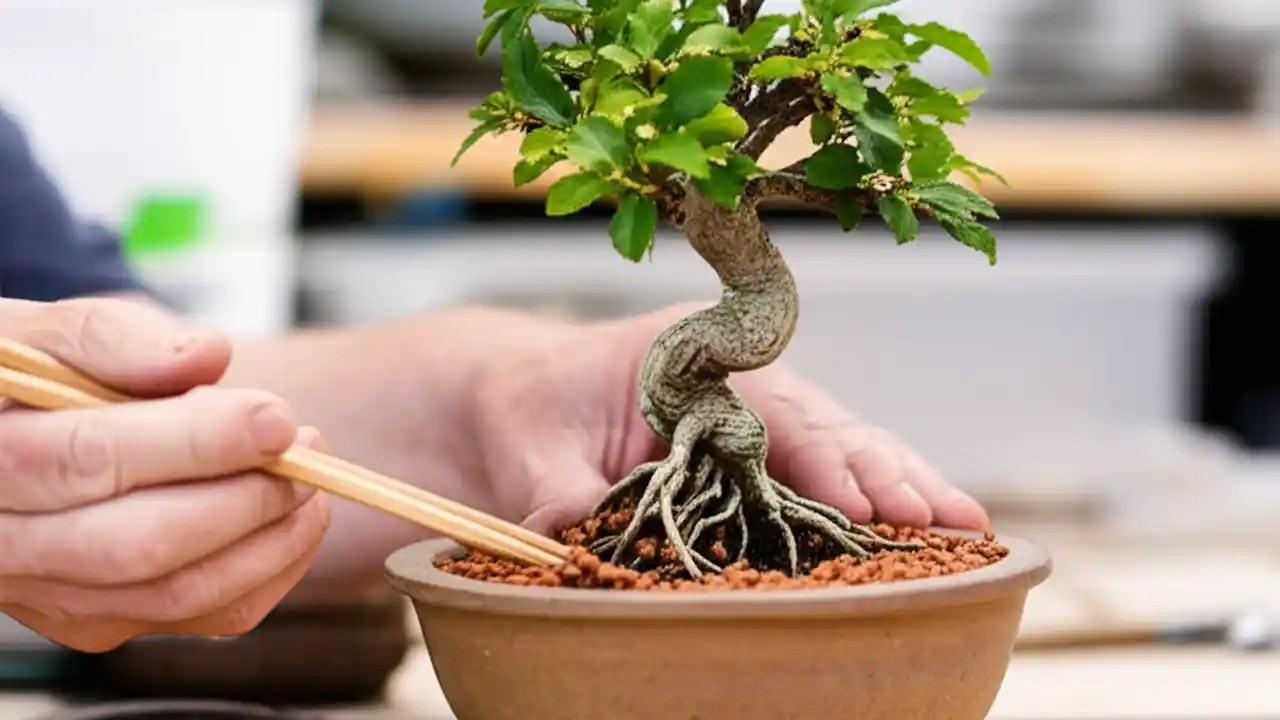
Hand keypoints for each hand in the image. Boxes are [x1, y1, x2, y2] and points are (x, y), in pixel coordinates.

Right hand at [0, 298, 329, 651]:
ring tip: (311, 480)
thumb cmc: (16, 380)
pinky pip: (201, 618)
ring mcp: (49, 597)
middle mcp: (4, 546)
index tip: (275, 419)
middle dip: (246, 497)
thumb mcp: (36, 334)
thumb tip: (206, 356)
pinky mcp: (95, 623)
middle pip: (141, 544)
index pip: (91, 461)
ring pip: (177, 593)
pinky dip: (268, 571)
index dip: (198, 442)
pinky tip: (293, 521)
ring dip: (270, 539)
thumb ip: (110, 335)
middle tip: (308, 448)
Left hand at [473, 303, 989, 535]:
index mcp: (690, 354)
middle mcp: (737, 378)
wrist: (515, 400)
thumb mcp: (532, 451)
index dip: (826, 461)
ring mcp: (753, 411)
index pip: (775, 412)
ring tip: (965, 533)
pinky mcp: (754, 449)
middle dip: (893, 476)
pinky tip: (919, 533)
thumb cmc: (527, 412)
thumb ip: (563, 493)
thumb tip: (579, 540)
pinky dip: (871, 502)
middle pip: (831, 426)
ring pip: (843, 447)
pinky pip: (822, 473)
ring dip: (900, 490)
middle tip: (957, 523)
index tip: (870, 505)